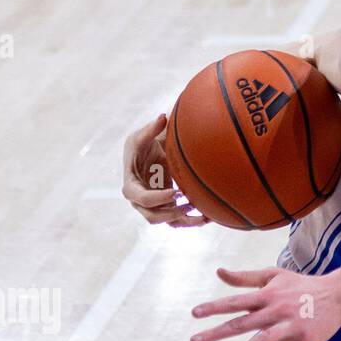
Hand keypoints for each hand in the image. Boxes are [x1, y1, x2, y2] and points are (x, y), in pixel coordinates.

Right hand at [121, 113, 208, 227]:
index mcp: (131, 186)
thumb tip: (162, 117)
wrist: (149, 154)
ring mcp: (154, 207)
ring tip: (204, 216)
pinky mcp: (167, 207)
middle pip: (152, 216)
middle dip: (171, 214)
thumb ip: (151, 128)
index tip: (175, 193)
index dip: (157, 198)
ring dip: (185, 221)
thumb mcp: (142, 135)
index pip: (141, 198)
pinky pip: (178, 220)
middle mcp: (140, 201)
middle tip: (189, 204)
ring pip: (167, 222)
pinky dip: (192, 221)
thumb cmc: (142, 145)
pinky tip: (208, 217)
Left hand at [189, 266, 340, 340]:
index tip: (194, 314)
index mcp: (268, 295)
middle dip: (217, 332)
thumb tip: (219, 272)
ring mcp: (289, 328)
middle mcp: (276, 311)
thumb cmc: (302, 285)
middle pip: (243, 323)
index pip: (237, 301)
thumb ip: (246, 277)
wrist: (338, 296)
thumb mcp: (274, 276)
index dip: (215, 307)